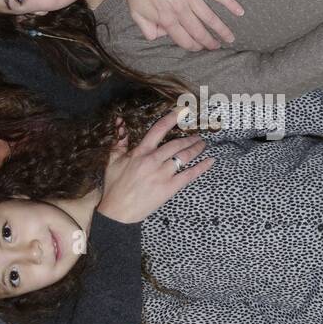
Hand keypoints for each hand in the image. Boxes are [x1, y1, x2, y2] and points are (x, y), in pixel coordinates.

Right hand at [96, 108, 212, 222]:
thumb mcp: (113, 160)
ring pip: (184, 157)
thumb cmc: (114, 186)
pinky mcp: (169, 188)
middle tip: (197, 135)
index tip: (182, 111)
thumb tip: (120, 121)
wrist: (118, 212)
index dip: (172, 118)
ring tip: (202, 144)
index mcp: (140, 152)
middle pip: (176, 144)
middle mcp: (153, 161)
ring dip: (196, 148)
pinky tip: (210, 161)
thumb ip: (119, 140)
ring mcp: (162, 175)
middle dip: (189, 138)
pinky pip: (189, 175)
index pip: (159, 129)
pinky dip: (201, 167)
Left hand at [115, 0, 243, 50]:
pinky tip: (239, 11)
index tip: (200, 49)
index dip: (193, 46)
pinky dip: (229, 3)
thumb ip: (148, 29)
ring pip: (210, 18)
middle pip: (199, 32)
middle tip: (217, 47)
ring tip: (230, 38)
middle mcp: (180, 11)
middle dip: (209, 42)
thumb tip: (161, 37)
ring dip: (222, 29)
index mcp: (166, 20)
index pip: (184, 40)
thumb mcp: (136, 13)